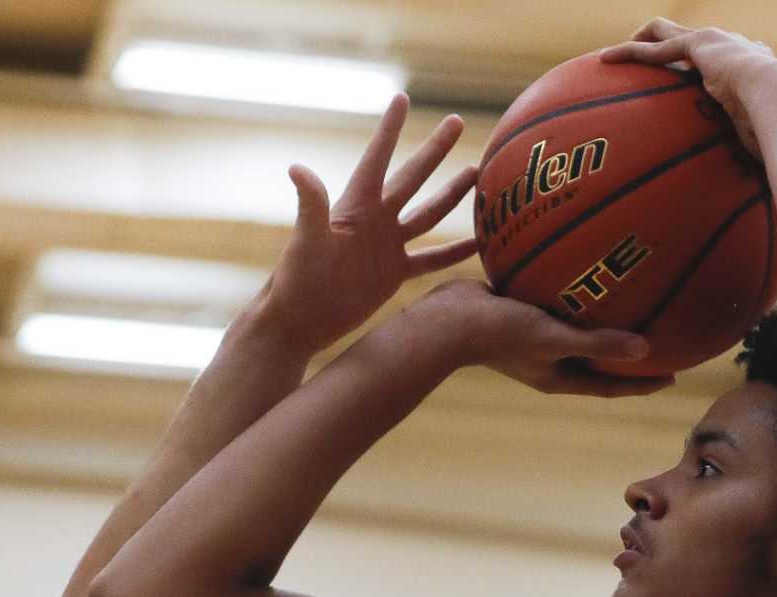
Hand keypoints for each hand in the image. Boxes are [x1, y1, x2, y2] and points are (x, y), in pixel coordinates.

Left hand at [263, 96, 479, 355]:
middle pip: (412, 177)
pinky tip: (479, 243)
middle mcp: (376, 219)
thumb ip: (311, 203)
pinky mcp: (394, 273)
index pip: (378, 157)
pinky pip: (432, 260)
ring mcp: (387, 245)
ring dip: (452, 194)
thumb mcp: (307, 239)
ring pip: (428, 214)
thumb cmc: (297, 279)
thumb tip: (297, 168)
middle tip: (456, 121)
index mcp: (357, 204)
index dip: (390, 128)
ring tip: (475, 171)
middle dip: (434, 150)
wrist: (302, 320)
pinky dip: (454, 252)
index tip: (402, 97)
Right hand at [411, 281, 673, 397]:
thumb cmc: (500, 333)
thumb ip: (597, 343)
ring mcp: (536, 338)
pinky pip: (560, 306)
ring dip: (605, 323)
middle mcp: (550, 361)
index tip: (673, 376)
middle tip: (663, 339)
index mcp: (559, 376)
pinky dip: (578, 295)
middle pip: (599, 361)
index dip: (642, 384)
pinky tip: (591, 270)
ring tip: (634, 304)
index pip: (610, 386)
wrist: (447, 319)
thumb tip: (646, 350)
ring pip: (580, 332)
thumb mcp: (553, 338)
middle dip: (629, 354)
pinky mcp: (523, 314)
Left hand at [601, 19, 776, 154]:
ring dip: (640, 44)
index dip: (700, 68)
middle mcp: (734, 47)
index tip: (686, 80)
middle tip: (643, 63)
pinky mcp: (699, 44)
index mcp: (753, 67)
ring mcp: (716, 42)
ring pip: (668, 34)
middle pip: (691, 43)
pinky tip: (606, 60)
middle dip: (665, 47)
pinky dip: (629, 52)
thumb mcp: (763, 144)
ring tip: (613, 57)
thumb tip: (761, 193)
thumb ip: (754, 157)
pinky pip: (656, 46)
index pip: (722, 62)